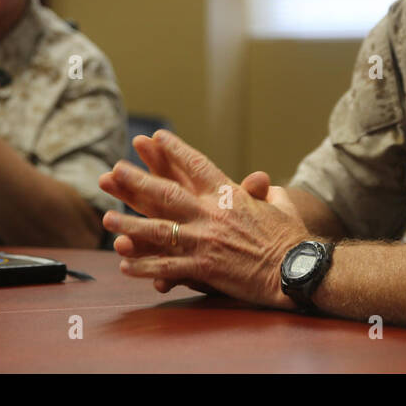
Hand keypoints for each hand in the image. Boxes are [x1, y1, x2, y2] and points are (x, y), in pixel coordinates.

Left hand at [98, 130, 310, 308]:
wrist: (299, 268)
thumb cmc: (293, 237)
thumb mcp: (280, 205)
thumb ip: (265, 192)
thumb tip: (262, 183)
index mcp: (229, 194)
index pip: (196, 165)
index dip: (173, 150)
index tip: (155, 137)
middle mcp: (212, 213)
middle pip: (167, 192)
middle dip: (137, 181)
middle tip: (113, 171)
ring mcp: (206, 240)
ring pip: (159, 229)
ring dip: (130, 225)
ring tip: (107, 220)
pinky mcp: (206, 268)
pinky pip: (168, 266)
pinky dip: (145, 266)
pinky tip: (125, 265)